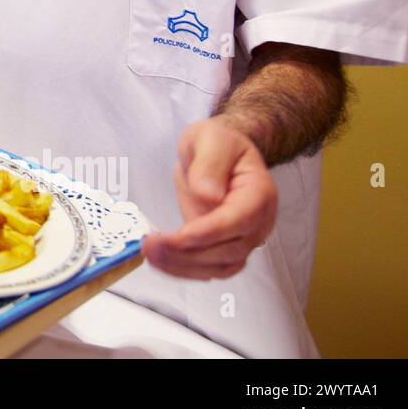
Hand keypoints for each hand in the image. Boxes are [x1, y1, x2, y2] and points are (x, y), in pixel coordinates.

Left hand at [142, 114, 277, 279]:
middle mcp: (256, 223)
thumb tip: (209, 196)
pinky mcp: (224, 247)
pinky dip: (184, 269)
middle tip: (149, 245)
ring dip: (183, 267)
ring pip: (219, 267)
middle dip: (187, 253)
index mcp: (258, 194)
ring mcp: (242, 238)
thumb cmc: (218, 142)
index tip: (178, 237)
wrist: (221, 151)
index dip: (208, 233)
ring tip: (149, 252)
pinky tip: (159, 260)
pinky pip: (209, 268)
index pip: (238, 222)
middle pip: (228, 251)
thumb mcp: (210, 139)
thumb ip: (210, 164)